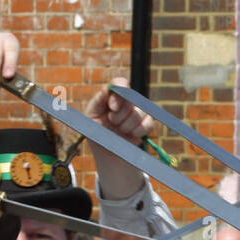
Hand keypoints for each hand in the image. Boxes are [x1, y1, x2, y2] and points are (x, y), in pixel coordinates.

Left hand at [86, 77, 157, 199]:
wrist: (109, 156)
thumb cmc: (97, 135)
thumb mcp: (91, 117)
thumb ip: (98, 101)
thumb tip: (108, 88)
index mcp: (111, 97)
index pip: (119, 84)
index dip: (119, 92)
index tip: (113, 107)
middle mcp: (125, 102)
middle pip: (131, 98)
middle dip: (120, 114)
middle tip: (112, 123)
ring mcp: (137, 113)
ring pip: (139, 112)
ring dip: (127, 125)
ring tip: (120, 132)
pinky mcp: (147, 125)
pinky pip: (148, 123)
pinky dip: (139, 131)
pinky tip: (131, 136)